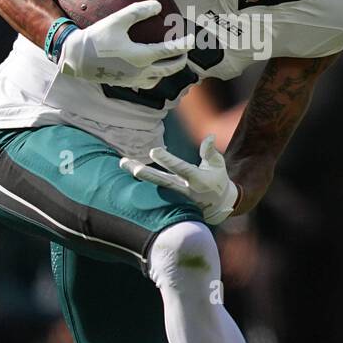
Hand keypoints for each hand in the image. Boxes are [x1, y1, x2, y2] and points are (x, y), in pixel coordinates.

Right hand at [57, 0, 191, 89]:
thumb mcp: (117, 20)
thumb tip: (158, 6)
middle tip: (185, 51)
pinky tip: (151, 68)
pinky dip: (155, 76)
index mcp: (140, 56)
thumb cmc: (96, 37)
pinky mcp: (126, 83)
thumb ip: (138, 11)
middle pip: (170, 69)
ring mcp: (133, 79)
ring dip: (169, 70)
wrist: (76, 59)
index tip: (193, 39)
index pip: (170, 52)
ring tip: (171, 60)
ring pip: (159, 78)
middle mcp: (140, 71)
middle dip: (181, 60)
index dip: (184, 45)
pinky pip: (147, 83)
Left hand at [120, 134, 238, 223]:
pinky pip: (154, 189)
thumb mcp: (218, 165)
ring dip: (140, 174)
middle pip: (163, 182)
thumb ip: (210, 152)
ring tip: (123, 163)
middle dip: (148, 174)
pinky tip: (128, 170)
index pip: (180, 169)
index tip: (153, 151)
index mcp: (198, 180)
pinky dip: (141, 181)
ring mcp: (176, 196)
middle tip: (133, 167)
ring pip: (155, 185)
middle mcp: (185, 189)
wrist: (219, 206)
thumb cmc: (218, 180)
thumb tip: (209, 136)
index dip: (167, 161)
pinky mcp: (171, 199)